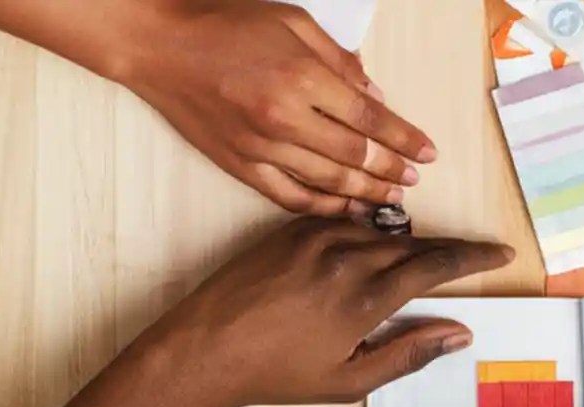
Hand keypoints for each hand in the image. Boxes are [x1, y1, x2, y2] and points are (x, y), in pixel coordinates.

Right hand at [122, 0, 434, 216]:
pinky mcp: (240, 165)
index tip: (427, 153)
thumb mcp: (291, 22)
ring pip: (328, 182)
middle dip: (392, 171)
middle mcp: (283, 118)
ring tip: (392, 200)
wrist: (157, 46)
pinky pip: (290, 197)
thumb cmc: (223, 25)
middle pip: (355, 156)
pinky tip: (346, 208)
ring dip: (366, 194)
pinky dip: (323, 207)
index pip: (369, 118)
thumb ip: (338, 60)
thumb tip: (375, 95)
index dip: (403, 139)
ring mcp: (260, 147)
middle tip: (414, 181)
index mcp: (301, 77)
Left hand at [136, 217, 513, 406]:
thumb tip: (459, 333)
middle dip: (452, 249)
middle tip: (477, 255)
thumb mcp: (350, 380)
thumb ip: (409, 354)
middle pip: (419, 243)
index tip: (500, 253)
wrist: (205, 349)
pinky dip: (372, 234)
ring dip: (411, 243)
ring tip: (426, 260)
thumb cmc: (277, 374)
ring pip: (385, 231)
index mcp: (366, 297)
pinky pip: (349, 222)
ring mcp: (318, 236)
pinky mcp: (294, 227)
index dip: (475, 257)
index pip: (438, 265)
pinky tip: (376, 250)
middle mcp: (347, 256)